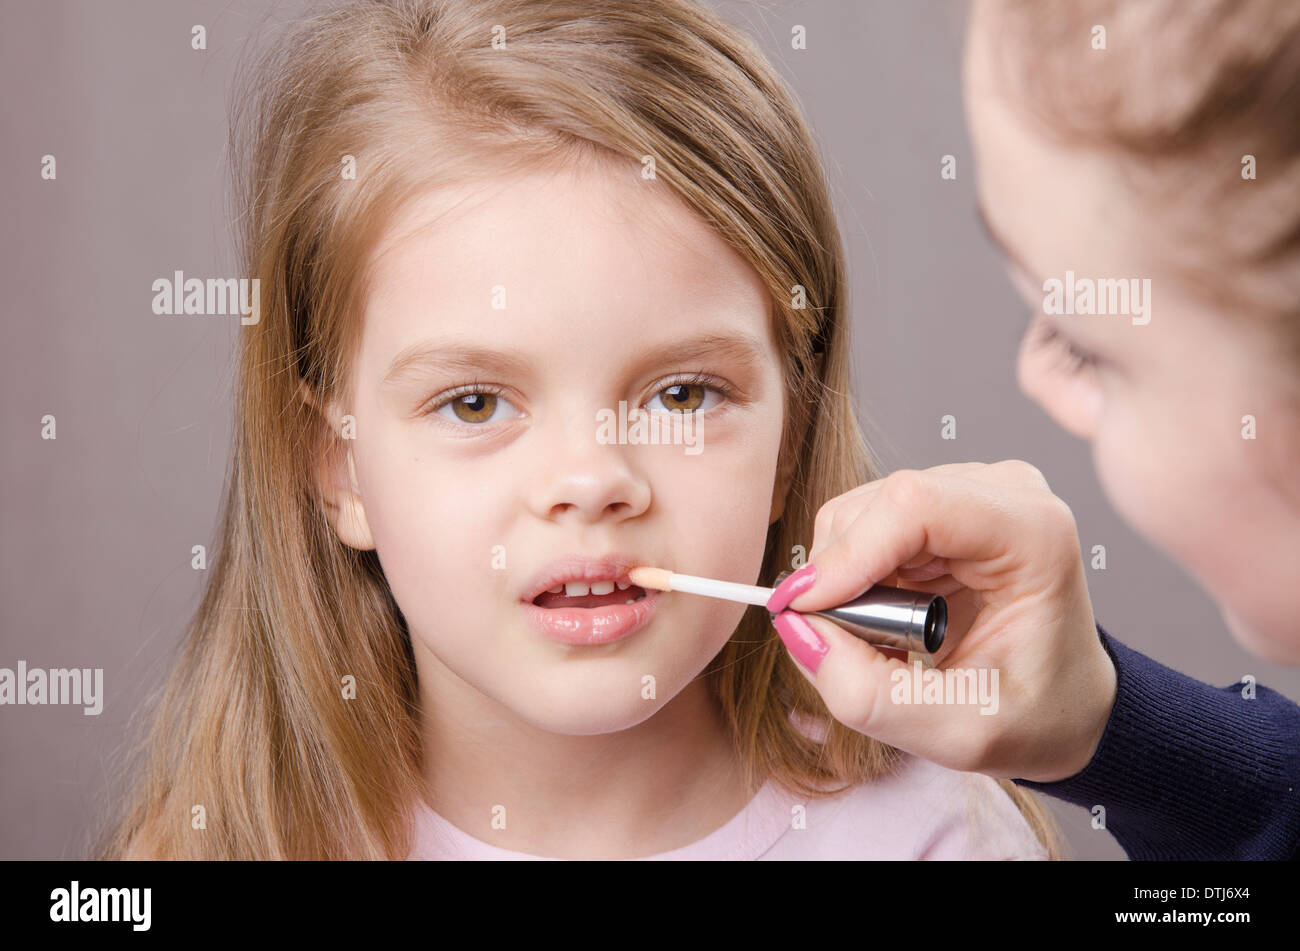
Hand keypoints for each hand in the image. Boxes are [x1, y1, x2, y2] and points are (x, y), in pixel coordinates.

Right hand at [768, 461, 1116, 782]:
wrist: (1065, 704)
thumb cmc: (1032, 714)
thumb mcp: (956, 732)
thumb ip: (869, 693)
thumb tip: (796, 628)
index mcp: (1033, 534)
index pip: (914, 506)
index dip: (848, 554)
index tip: (803, 610)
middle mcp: (1005, 491)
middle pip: (877, 505)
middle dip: (842, 578)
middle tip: (859, 647)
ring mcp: (972, 488)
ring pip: (859, 512)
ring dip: (847, 579)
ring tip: (887, 636)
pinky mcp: (942, 500)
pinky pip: (862, 524)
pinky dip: (854, 574)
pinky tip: (889, 613)